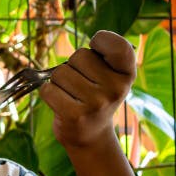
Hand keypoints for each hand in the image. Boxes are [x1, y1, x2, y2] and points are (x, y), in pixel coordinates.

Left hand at [40, 30, 135, 147]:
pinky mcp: (74, 115)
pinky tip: (60, 103)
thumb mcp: (111, 76)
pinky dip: (48, 93)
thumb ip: (105, 56)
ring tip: (71, 95)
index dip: (100, 40)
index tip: (96, 51)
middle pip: (78, 55)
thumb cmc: (97, 97)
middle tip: (81, 84)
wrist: (91, 136)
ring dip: (59, 81)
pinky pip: (48, 90)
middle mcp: (116, 88)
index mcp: (127, 74)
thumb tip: (94, 39)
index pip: (117, 44)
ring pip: (60, 72)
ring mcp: (96, 103)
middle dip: (73, 66)